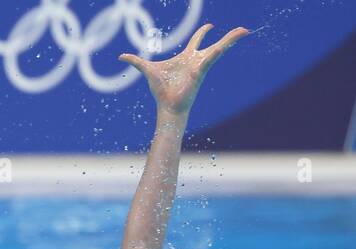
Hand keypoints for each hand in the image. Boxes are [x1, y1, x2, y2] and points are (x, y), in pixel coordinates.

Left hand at [120, 23, 249, 115]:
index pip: (196, 40)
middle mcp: (196, 60)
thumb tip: (121, 57)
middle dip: (227, 37)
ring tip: (245, 30)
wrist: (167, 105)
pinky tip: (237, 37)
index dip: (203, 32)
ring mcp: (201, 65)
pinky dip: (224, 47)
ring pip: (220, 48)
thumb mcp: (147, 70)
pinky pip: (214, 55)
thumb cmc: (160, 90)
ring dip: (232, 39)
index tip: (211, 25)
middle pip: (214, 44)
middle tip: (242, 29)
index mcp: (186, 57)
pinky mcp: (202, 69)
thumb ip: (136, 62)